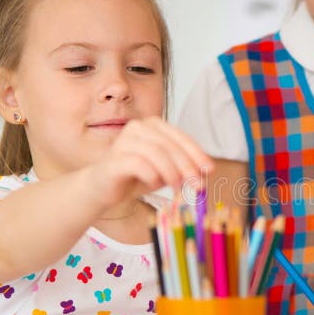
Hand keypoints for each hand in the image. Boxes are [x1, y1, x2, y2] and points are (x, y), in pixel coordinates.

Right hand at [89, 117, 211, 207]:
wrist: (104, 188)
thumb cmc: (137, 177)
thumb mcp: (167, 170)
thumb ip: (185, 167)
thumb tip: (208, 170)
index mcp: (153, 125)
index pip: (180, 137)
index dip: (197, 154)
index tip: (209, 170)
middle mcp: (138, 127)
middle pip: (169, 145)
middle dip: (187, 166)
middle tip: (197, 185)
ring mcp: (123, 141)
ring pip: (156, 153)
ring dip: (171, 173)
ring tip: (177, 189)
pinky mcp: (114, 158)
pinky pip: (139, 165)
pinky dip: (152, 177)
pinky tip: (155, 185)